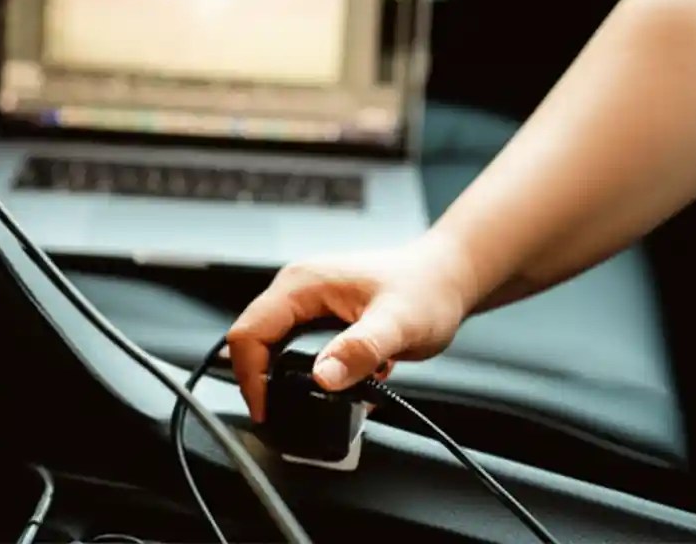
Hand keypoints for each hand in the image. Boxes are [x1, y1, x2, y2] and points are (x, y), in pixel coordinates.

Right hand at [226, 233, 478, 421]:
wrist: (447, 279)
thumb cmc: (427, 288)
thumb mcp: (399, 324)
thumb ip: (361, 349)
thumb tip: (323, 376)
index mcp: (302, 284)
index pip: (249, 332)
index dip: (249, 375)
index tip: (265, 409)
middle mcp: (297, 291)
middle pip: (253, 342)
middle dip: (262, 381)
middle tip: (280, 415)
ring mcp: (306, 304)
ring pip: (272, 349)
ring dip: (284, 379)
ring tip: (308, 403)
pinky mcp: (318, 318)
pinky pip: (294, 350)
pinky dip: (305, 375)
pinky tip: (331, 388)